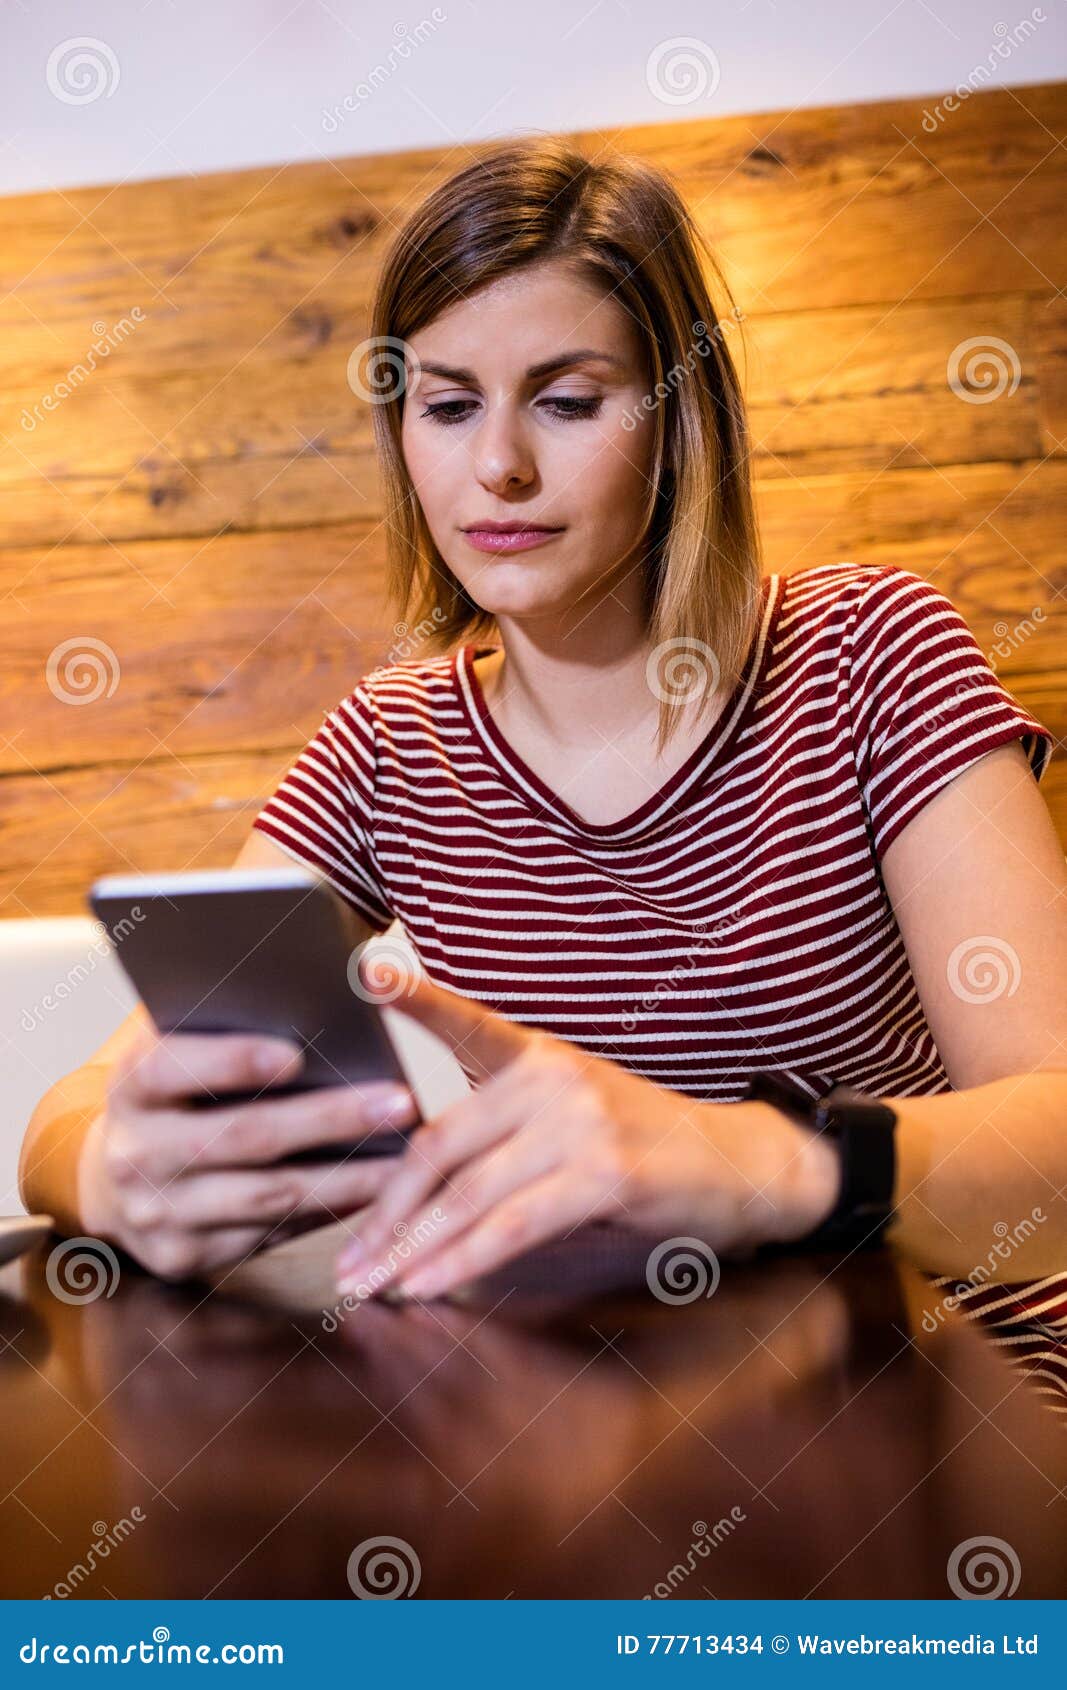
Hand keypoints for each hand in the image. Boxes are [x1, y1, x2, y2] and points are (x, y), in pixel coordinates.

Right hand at [79, 1024, 418, 1280]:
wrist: (115, 1177)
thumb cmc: (176, 1092)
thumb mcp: (178, 1047)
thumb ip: (224, 1023)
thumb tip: (315, 993)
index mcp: (132, 1084)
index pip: (171, 1067)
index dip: (231, 1061)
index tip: (295, 1054)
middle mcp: (136, 1152)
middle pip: (241, 1136)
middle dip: (328, 1120)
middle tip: (398, 1102)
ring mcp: (158, 1212)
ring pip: (267, 1196)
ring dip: (346, 1177)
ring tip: (408, 1157)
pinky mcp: (185, 1256)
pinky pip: (271, 1235)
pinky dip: (329, 1211)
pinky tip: (376, 1192)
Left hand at [334, 962, 839, 1301]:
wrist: (742, 1167)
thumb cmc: (646, 1149)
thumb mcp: (573, 1118)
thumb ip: (503, 1134)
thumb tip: (417, 1193)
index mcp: (538, 1058)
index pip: (465, 1025)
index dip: (415, 997)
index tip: (365, 969)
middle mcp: (552, 1078)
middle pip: (441, 1144)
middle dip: (385, 1210)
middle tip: (346, 1260)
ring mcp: (579, 1122)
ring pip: (468, 1191)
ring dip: (411, 1247)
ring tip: (369, 1284)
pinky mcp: (604, 1173)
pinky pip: (511, 1224)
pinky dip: (460, 1260)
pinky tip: (426, 1284)